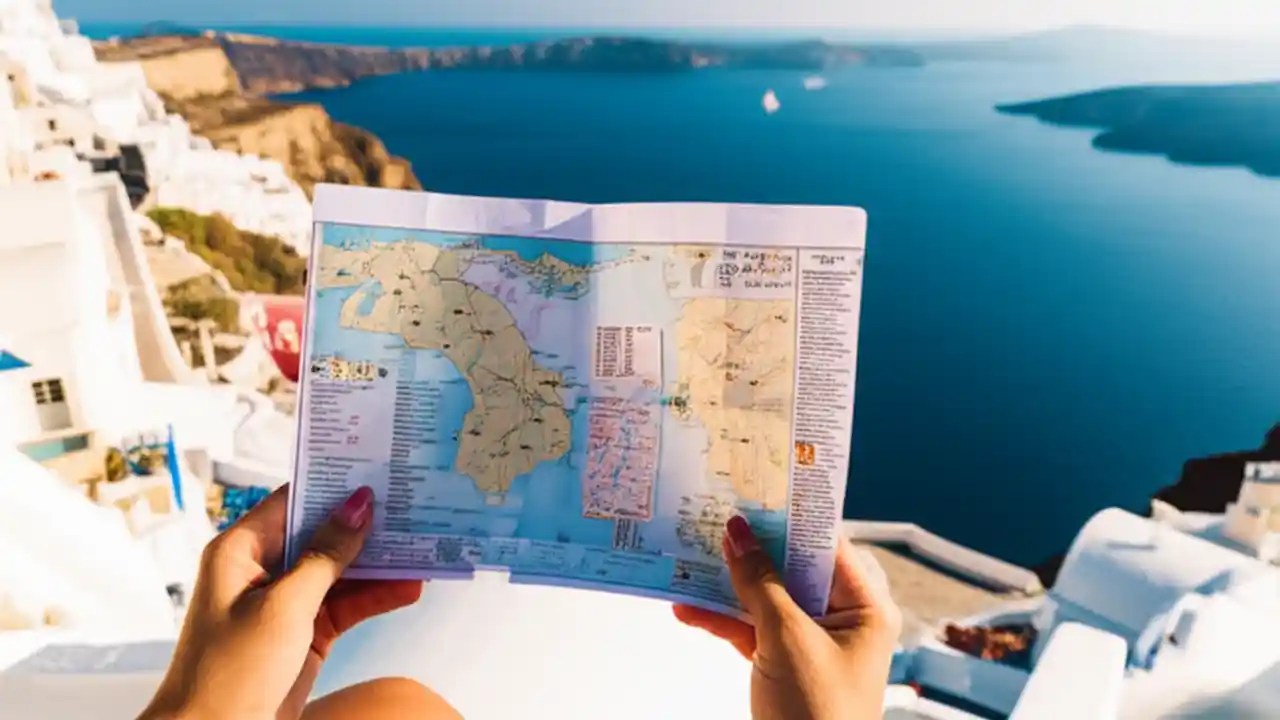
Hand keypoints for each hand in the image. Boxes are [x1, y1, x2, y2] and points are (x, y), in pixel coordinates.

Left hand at [140, 485, 421, 719]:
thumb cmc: (229, 672)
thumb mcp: (284, 607)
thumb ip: (326, 556)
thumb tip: (359, 504)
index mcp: (241, 550)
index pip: (293, 501)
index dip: (333, 484)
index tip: (377, 469)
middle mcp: (262, 569)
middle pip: (322, 534)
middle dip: (365, 524)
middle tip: (412, 505)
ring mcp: (285, 602)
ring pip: (340, 570)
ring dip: (378, 563)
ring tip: (423, 546)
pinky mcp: (304, 632)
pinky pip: (346, 604)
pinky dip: (375, 597)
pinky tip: (409, 588)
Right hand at [674, 517, 900, 719]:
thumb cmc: (817, 715)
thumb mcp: (786, 640)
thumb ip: (760, 583)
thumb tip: (738, 533)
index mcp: (866, 607)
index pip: (829, 545)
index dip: (793, 517)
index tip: (757, 491)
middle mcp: (844, 619)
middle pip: (794, 567)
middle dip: (753, 547)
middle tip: (719, 515)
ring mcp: (812, 641)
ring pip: (767, 596)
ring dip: (729, 583)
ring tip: (691, 554)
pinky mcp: (784, 662)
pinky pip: (752, 628)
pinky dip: (721, 619)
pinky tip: (686, 608)